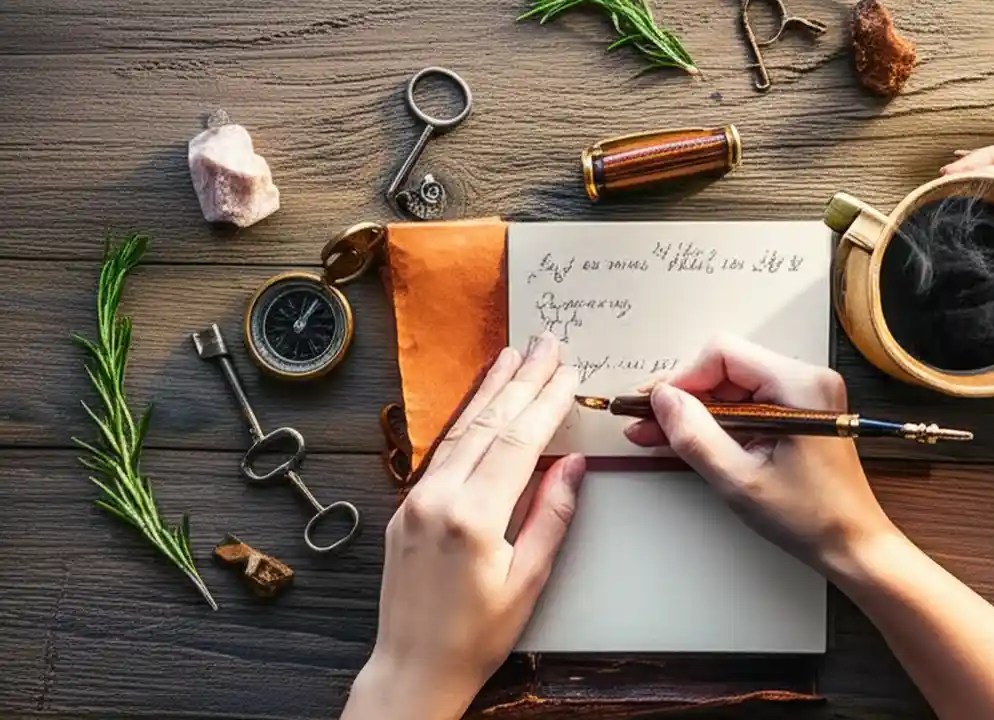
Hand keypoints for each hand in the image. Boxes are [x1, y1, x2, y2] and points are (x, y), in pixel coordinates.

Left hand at [343, 332, 583, 719]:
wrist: (413, 668)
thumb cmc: (475, 636)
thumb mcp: (529, 581)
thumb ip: (552, 516)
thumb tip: (570, 464)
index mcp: (473, 517)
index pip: (517, 441)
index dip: (545, 402)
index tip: (567, 372)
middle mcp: (437, 499)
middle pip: (487, 423)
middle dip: (521, 379)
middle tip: (545, 343)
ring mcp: (415, 500)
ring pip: (460, 430)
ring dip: (490, 390)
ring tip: (512, 357)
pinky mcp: (405, 508)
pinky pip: (441, 451)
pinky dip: (465, 420)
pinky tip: (479, 403)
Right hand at [624, 335, 900, 574]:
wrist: (853, 546)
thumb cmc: (811, 518)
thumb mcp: (740, 479)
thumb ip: (695, 435)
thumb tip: (662, 399)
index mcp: (799, 386)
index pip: (723, 354)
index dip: (681, 378)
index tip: (653, 407)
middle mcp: (805, 380)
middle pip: (725, 367)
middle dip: (682, 395)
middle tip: (644, 421)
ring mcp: (803, 395)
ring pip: (731, 386)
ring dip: (694, 410)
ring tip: (655, 432)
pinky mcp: (798, 413)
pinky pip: (746, 404)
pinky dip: (715, 421)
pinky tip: (685, 437)